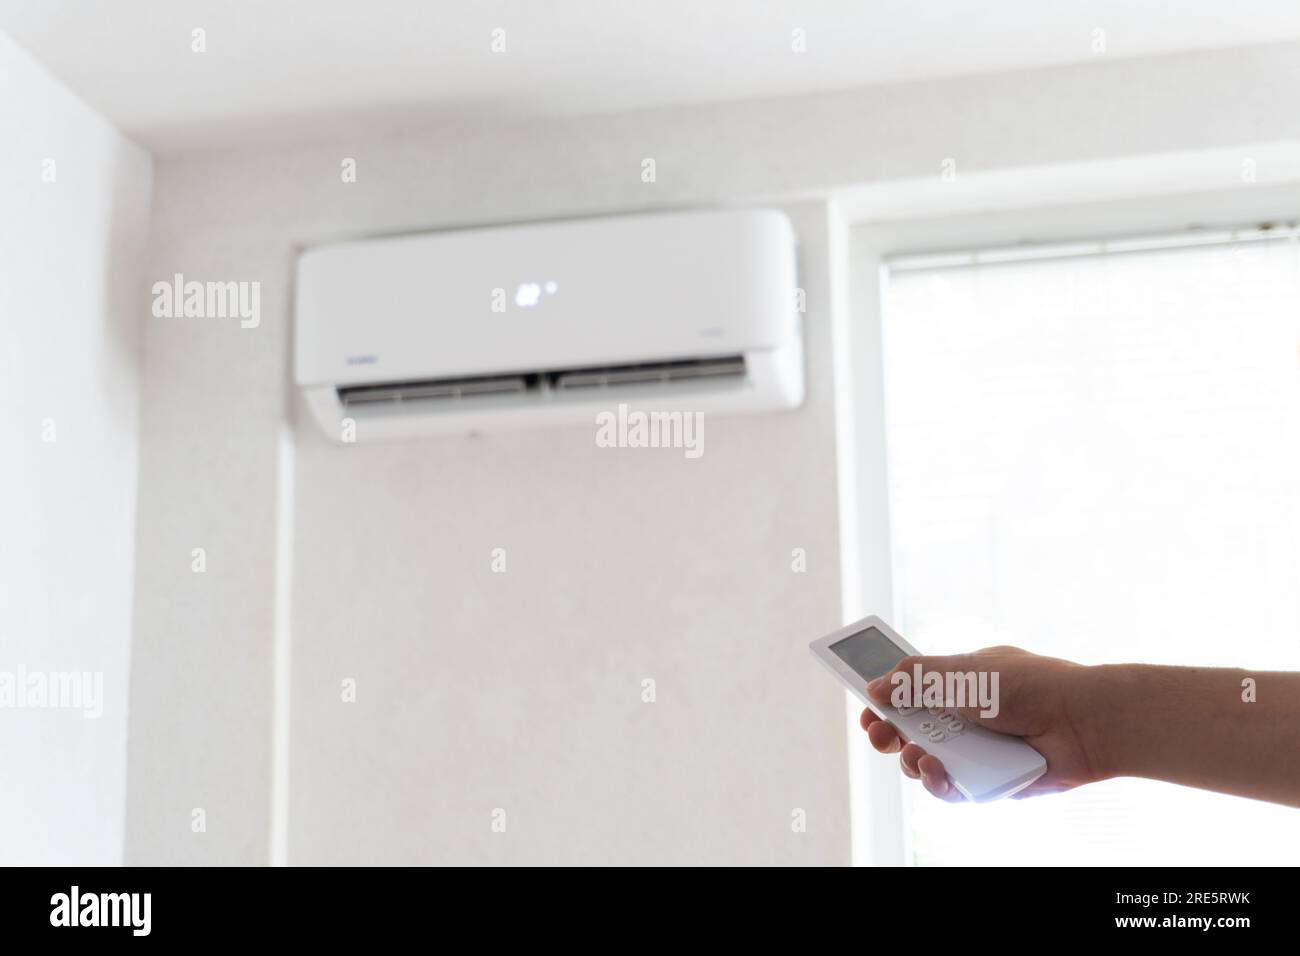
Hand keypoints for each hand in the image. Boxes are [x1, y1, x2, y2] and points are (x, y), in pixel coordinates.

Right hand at [860, 646, 1105, 801]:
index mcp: (960, 682)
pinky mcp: (989, 781)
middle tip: (878, 734)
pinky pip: (952, 788)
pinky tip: (937, 772)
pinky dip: (938, 783)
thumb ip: (915, 678)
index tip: (866, 706)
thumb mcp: (965, 671)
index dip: (886, 698)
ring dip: (911, 759)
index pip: (912, 690)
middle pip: (911, 729)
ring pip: (926, 762)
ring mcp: (977, 750)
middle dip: (888, 732)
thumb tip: (874, 687)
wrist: (1086, 721)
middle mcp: (966, 716)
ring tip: (917, 755)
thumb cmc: (1031, 687)